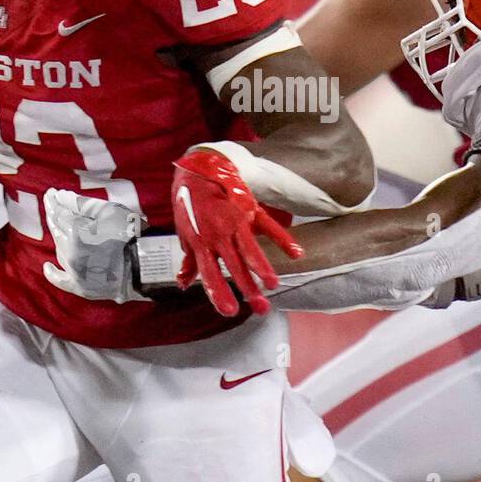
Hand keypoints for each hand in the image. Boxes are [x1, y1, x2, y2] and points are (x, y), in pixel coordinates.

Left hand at [42, 189, 145, 301]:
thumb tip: (60, 196)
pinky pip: (60, 280)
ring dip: (59, 236)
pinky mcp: (80, 286)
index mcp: (76, 233)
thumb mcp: (109, 211)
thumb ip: (82, 203)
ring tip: (60, 226)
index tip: (51, 193)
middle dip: (53, 215)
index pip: (59, 214)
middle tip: (52, 204)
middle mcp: (70, 253)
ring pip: (59, 249)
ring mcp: (74, 272)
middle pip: (56, 231)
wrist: (146, 266)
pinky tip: (47, 266)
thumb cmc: (131, 234)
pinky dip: (52, 273)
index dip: (54, 202)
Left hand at [171, 148, 302, 316]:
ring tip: (273, 284)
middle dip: (248, 287)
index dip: (219, 293)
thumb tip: (184, 284)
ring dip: (262, 267)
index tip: (231, 311)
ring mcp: (235, 221)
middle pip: (234, 265)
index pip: (210, 274)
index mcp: (201, 243)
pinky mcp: (249, 208)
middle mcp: (218, 234)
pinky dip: (283, 238)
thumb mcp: (185, 234)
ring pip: (250, 248)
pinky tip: (297, 252)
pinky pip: (268, 225)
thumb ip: (189, 262)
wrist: (198, 171)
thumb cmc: (189, 204)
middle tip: (260, 307)